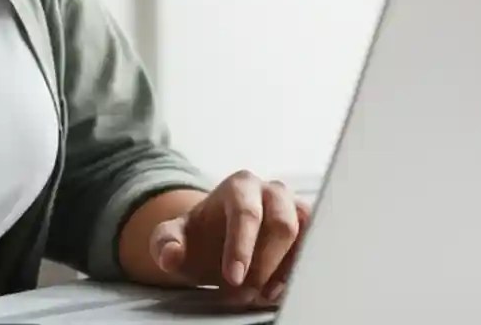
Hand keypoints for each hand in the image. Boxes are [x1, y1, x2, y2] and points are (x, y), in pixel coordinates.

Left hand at [150, 172, 310, 308]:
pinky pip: (314, 246)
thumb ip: (166, 243)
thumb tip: (171, 255)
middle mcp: (271, 191)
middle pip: (280, 224)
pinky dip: (298, 270)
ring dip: (285, 269)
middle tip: (243, 293)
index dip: (241, 247)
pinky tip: (277, 291)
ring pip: (304, 234)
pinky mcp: (308, 227)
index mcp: (239, 186)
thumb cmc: (199, 238)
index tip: (232, 278)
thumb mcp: (173, 239)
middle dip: (263, 264)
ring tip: (261, 295)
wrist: (217, 240)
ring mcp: (294, 207)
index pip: (246, 212)